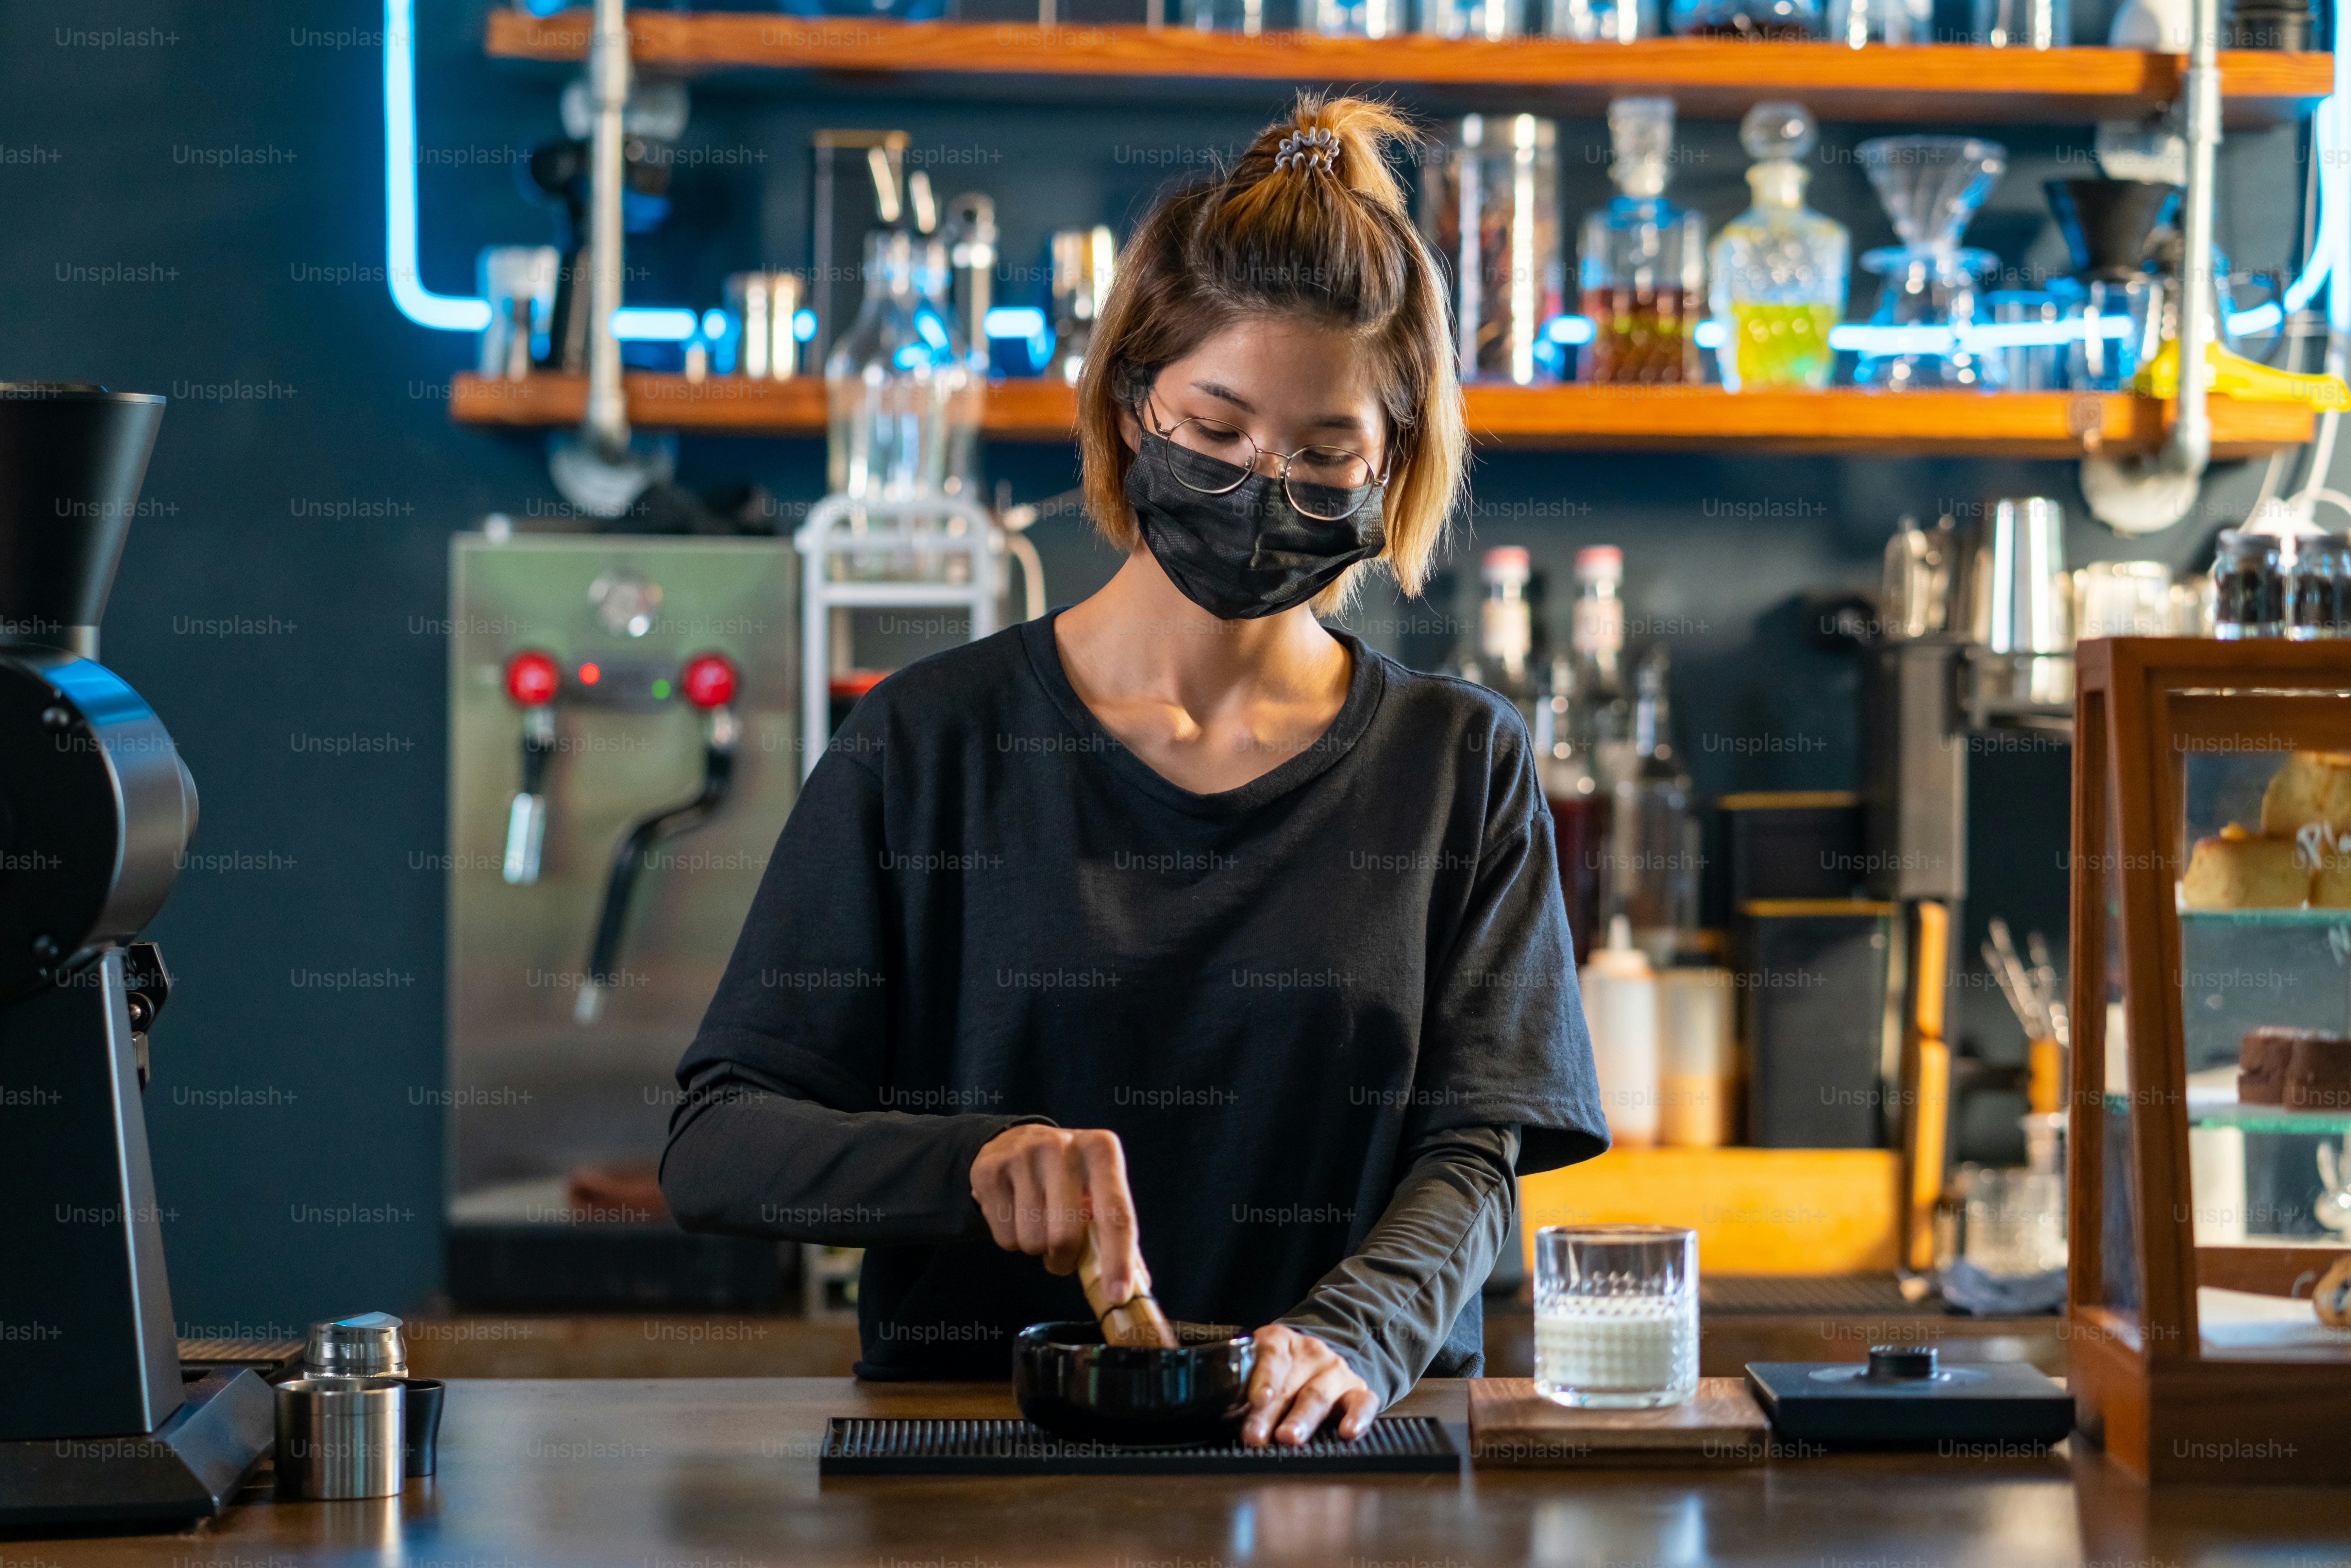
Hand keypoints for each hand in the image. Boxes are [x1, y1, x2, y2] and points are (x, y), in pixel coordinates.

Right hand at [970, 1125, 1148, 1304]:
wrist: (1016, 1140)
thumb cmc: (1069, 1176)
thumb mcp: (1098, 1188)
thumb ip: (1116, 1231)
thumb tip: (1136, 1286)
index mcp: (1101, 1149)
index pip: (1116, 1213)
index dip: (1118, 1259)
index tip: (1117, 1296)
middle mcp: (1063, 1146)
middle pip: (1066, 1236)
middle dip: (1064, 1259)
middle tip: (1062, 1254)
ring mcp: (1022, 1155)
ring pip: (1032, 1240)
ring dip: (1037, 1249)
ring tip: (1038, 1224)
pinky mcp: (989, 1170)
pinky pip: (1004, 1236)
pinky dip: (1012, 1239)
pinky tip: (1015, 1214)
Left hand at [1241, 1325, 1375, 1446]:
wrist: (1318, 1363)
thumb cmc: (1278, 1375)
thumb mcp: (1256, 1372)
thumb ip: (1241, 1390)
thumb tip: (1221, 1418)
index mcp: (1278, 1342)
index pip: (1270, 1357)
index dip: (1263, 1379)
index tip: (1256, 1400)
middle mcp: (1309, 1353)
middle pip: (1289, 1385)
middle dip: (1270, 1414)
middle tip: (1255, 1436)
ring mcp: (1335, 1370)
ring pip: (1318, 1396)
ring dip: (1302, 1419)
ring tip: (1289, 1438)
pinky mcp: (1357, 1390)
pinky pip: (1362, 1402)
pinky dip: (1357, 1417)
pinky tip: (1349, 1432)